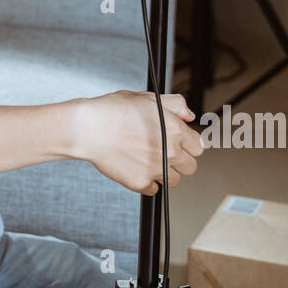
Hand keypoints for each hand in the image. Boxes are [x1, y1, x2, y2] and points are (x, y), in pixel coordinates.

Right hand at [75, 90, 204, 195]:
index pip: (198, 147)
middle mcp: (170, 151)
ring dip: (165, 173)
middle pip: (190, 167)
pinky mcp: (141, 183)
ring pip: (174, 181)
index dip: (188, 144)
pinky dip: (147, 182)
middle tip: (163, 152)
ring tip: (148, 160)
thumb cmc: (113, 111)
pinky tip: (136, 167)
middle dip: (179, 160)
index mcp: (175, 130)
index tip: (179, 143)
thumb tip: (188, 114)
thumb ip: (174, 104)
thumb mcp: (147, 98)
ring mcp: (156, 169)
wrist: (88, 128)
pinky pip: (153, 189)